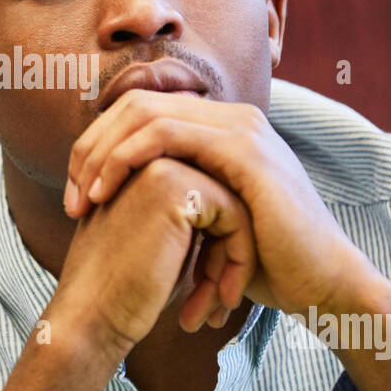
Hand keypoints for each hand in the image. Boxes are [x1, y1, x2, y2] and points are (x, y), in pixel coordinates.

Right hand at [51, 157, 258, 361]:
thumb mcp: (159, 246)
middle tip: (216, 306)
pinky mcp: (175, 186)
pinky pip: (236, 218)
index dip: (216, 251)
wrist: (88, 319)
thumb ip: (189, 223)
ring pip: (235, 209)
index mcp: (144, 170)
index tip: (205, 294)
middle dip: (227, 258)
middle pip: (224, 202)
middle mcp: (150, 159)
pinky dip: (239, 262)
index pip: (210, 201)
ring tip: (214, 311)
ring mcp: (161, 166)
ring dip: (234, 265)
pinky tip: (219, 300)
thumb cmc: (122, 294)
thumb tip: (235, 224)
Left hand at [64, 89, 369, 317]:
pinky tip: (104, 193)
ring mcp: (240, 127)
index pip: (141, 113)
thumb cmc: (266, 264)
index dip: (98, 148)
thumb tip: (126, 203)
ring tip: (81, 200)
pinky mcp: (244, 149)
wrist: (321, 285)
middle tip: (69, 198)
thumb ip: (177, 198)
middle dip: (91, 148)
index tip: (74, 196)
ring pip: (144, 114)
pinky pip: (165, 134)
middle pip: (136, 105)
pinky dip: (124, 160)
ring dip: (101, 155)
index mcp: (221, 129)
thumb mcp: (209, 223)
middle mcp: (231, 117)